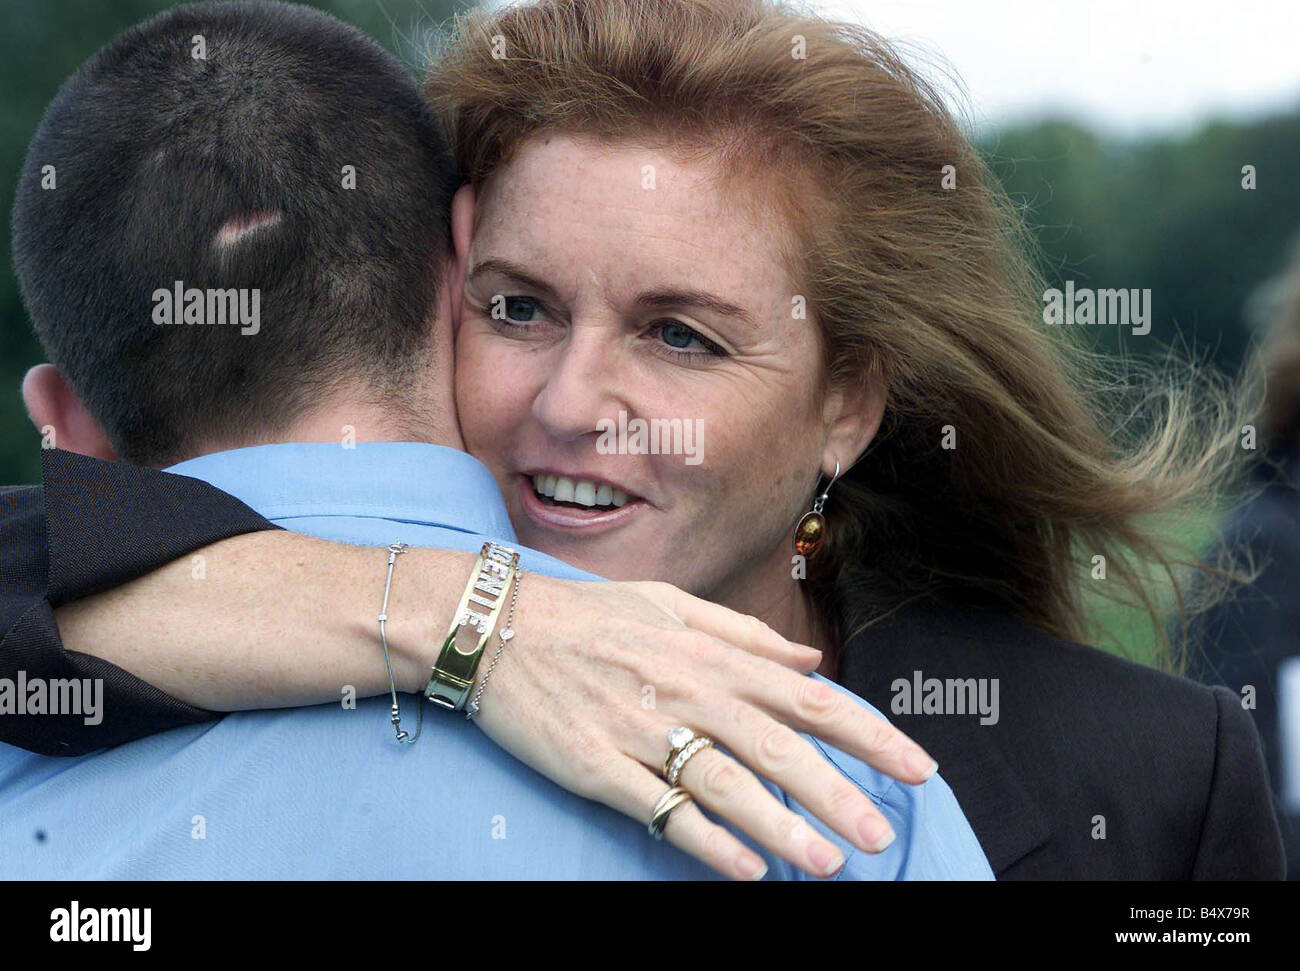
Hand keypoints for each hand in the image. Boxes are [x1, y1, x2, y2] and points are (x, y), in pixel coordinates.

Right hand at [469, 576, 937, 879]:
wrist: (495, 629)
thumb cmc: (589, 617)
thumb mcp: (670, 603)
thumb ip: (744, 634)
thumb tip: (809, 658)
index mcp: (710, 654)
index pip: (807, 699)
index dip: (867, 733)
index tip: (915, 766)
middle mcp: (687, 691)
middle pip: (778, 749)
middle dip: (837, 794)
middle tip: (882, 836)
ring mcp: (642, 731)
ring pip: (726, 784)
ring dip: (781, 828)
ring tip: (827, 865)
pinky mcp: (598, 766)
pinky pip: (661, 810)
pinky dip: (705, 841)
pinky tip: (744, 869)